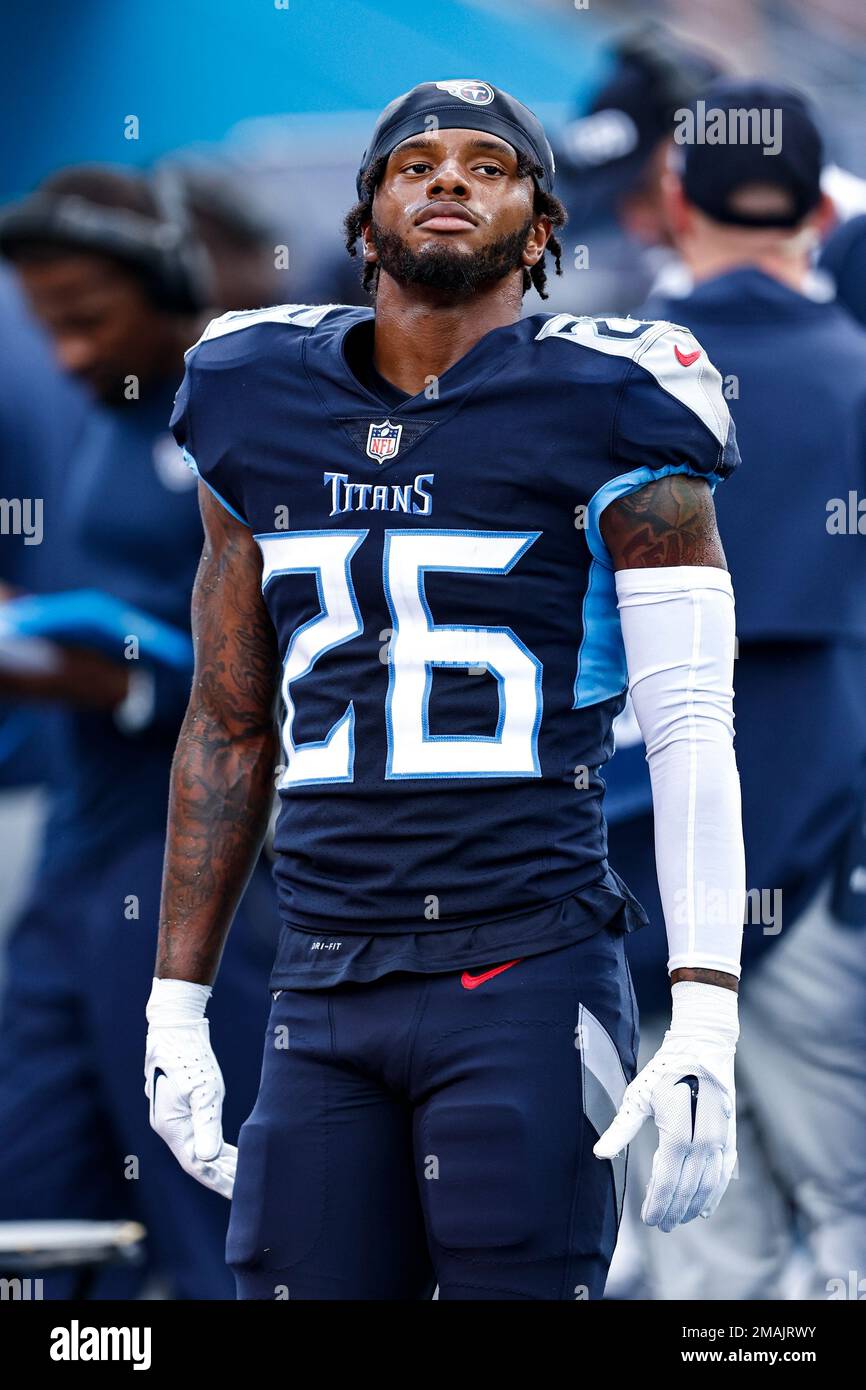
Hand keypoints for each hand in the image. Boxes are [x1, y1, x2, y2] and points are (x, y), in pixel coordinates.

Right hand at [145, 978, 236, 1199]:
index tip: (240, 1194)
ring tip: (246, 1176)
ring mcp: (174, 1117)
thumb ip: (204, 1125)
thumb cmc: (190, 1057)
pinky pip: (200, 1136)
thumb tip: (206, 1160)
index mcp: (171, 1127)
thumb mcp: (203, 1090)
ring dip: (221, 1163)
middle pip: (198, 1161)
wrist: (176, 1027)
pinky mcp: (182, 1108)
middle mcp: (170, 1127)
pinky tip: (232, 1154)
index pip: (196, 1165)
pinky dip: (216, 1147)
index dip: (218, 1181)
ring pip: (199, 1149)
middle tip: (249, 1190)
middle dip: (223, 1176)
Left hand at [593, 981, 737, 1230]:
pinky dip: (715, 1193)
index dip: (657, 1201)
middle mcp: (704, 1139)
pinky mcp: (730, 1136)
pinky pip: (724, 1173)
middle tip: (660, 1225)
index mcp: (678, 1131)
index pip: (667, 1178)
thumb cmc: (666, 1069)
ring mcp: (720, 1139)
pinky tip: (705, 1209)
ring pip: (707, 1184)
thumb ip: (621, 1129)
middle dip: (673, 1209)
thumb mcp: (639, 1096)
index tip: (647, 1219)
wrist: (704, 1046)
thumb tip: (600, 1154)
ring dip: (692, 1205)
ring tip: (678, 1220)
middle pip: (687, 1186)